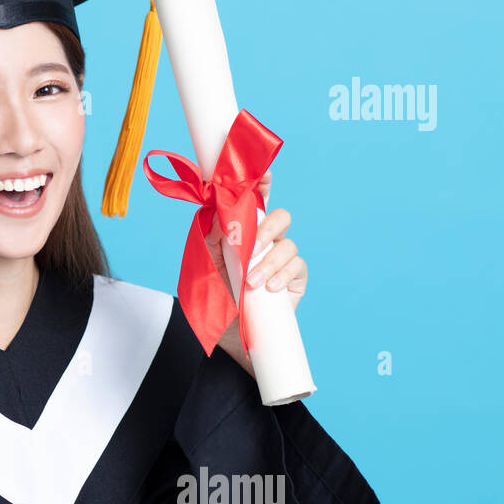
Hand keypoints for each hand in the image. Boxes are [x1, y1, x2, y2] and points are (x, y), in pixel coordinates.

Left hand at [205, 170, 307, 373]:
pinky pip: (298, 266)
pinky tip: (269, 288)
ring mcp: (282, 259)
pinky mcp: (295, 279)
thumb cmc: (215, 292)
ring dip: (269, 261)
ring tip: (251, 282)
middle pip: (280, 217)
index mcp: (244, 229)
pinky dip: (282, 275)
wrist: (225, 331)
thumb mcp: (206, 262)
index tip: (264, 173)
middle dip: (268, 228)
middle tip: (250, 249)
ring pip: (288, 244)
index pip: (256, 200)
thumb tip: (223, 212)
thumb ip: (213, 236)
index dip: (262, 183)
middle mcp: (266, 240)